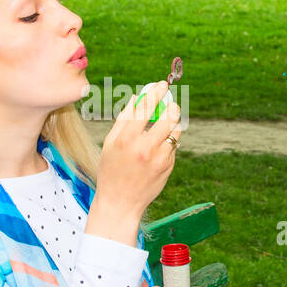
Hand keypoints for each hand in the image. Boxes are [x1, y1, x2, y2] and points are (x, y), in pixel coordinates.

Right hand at [92, 80, 183, 223]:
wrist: (120, 203)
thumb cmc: (111, 170)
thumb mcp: (110, 143)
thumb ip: (124, 118)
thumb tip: (137, 96)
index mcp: (127, 138)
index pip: (146, 107)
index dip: (156, 92)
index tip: (162, 84)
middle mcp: (145, 147)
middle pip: (169, 116)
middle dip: (172, 105)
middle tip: (170, 103)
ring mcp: (159, 158)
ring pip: (175, 131)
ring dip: (173, 123)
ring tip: (164, 124)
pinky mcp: (168, 167)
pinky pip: (173, 146)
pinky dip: (168, 141)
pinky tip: (158, 147)